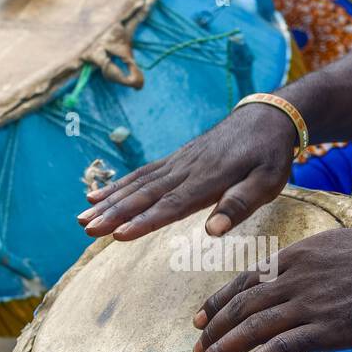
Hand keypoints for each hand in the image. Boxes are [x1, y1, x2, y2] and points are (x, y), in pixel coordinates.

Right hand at [78, 104, 296, 240]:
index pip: (171, 205)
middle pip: (145, 195)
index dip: (144, 221)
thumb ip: (240, 204)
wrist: (266, 116)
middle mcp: (186, 170)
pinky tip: (98, 196)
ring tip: (82, 218)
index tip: (118, 235)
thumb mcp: (267, 182)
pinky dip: (118, 185)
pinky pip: (141, 173)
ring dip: (109, 201)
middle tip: (87, 230)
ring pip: (137, 184)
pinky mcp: (175, 160)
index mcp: (209, 179)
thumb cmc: (269, 156)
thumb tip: (212, 230)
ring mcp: (177, 163)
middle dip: (114, 214)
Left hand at [190, 230, 351, 351]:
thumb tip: (296, 275)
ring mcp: (308, 304)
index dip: (219, 302)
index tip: (200, 319)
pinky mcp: (324, 329)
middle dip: (212, 330)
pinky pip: (277, 349)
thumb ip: (312, 263)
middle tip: (195, 350)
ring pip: (251, 329)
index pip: (246, 281)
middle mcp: (294, 278)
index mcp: (297, 256)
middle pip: (241, 307)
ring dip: (221, 350)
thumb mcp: (339, 247)